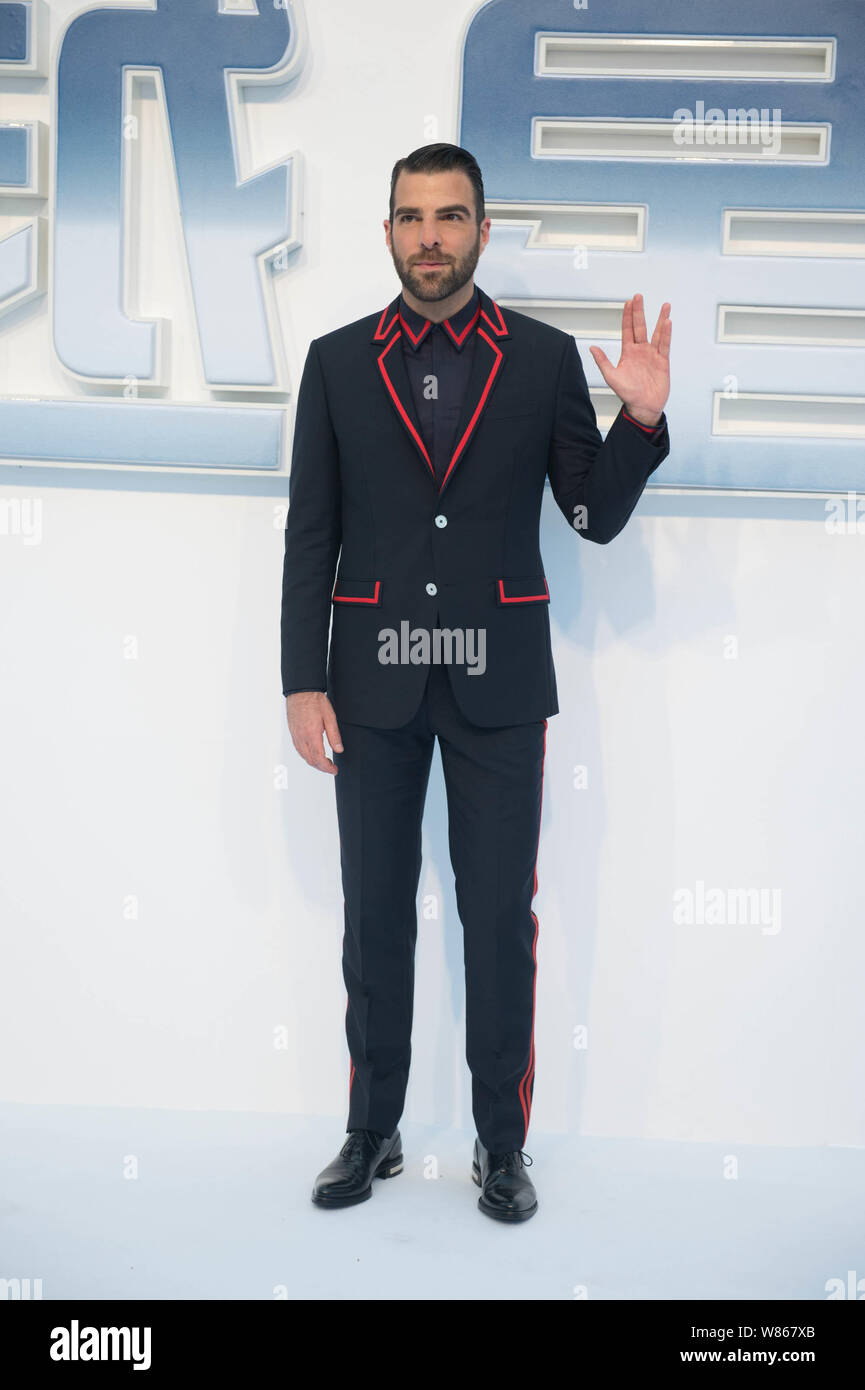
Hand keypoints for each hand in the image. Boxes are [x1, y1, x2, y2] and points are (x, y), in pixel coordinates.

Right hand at [286, 691, 342, 773]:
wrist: (301, 691)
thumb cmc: (314, 700)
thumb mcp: (330, 717)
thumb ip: (334, 735)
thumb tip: (339, 749)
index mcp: (312, 734)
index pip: (319, 758)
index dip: (327, 767)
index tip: (334, 770)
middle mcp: (301, 737)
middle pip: (310, 760)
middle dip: (321, 767)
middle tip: (331, 767)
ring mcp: (295, 735)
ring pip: (303, 756)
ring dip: (314, 762)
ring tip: (324, 762)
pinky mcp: (293, 732)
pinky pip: (299, 749)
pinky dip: (306, 755)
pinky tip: (312, 754)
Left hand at [589, 294, 670, 425]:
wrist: (643, 406)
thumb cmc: (627, 394)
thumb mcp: (611, 377)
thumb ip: (603, 361)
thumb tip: (592, 348)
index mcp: (628, 352)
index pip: (627, 329)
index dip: (627, 316)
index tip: (628, 302)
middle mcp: (641, 350)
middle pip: (640, 326)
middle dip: (639, 311)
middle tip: (639, 296)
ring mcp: (652, 354)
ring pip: (657, 333)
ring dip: (660, 319)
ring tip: (665, 306)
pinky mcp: (662, 361)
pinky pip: (665, 345)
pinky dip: (666, 334)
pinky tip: (668, 323)